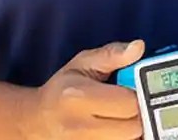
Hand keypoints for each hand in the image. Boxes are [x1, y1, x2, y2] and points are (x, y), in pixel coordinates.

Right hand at [18, 39, 145, 139]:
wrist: (38, 121)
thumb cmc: (63, 89)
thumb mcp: (83, 63)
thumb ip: (112, 54)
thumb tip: (138, 47)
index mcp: (78, 97)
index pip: (128, 103)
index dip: (138, 95)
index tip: (134, 89)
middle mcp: (80, 127)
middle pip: (133, 128)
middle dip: (138, 115)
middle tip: (129, 105)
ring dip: (132, 130)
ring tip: (121, 117)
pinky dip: (124, 138)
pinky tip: (116, 128)